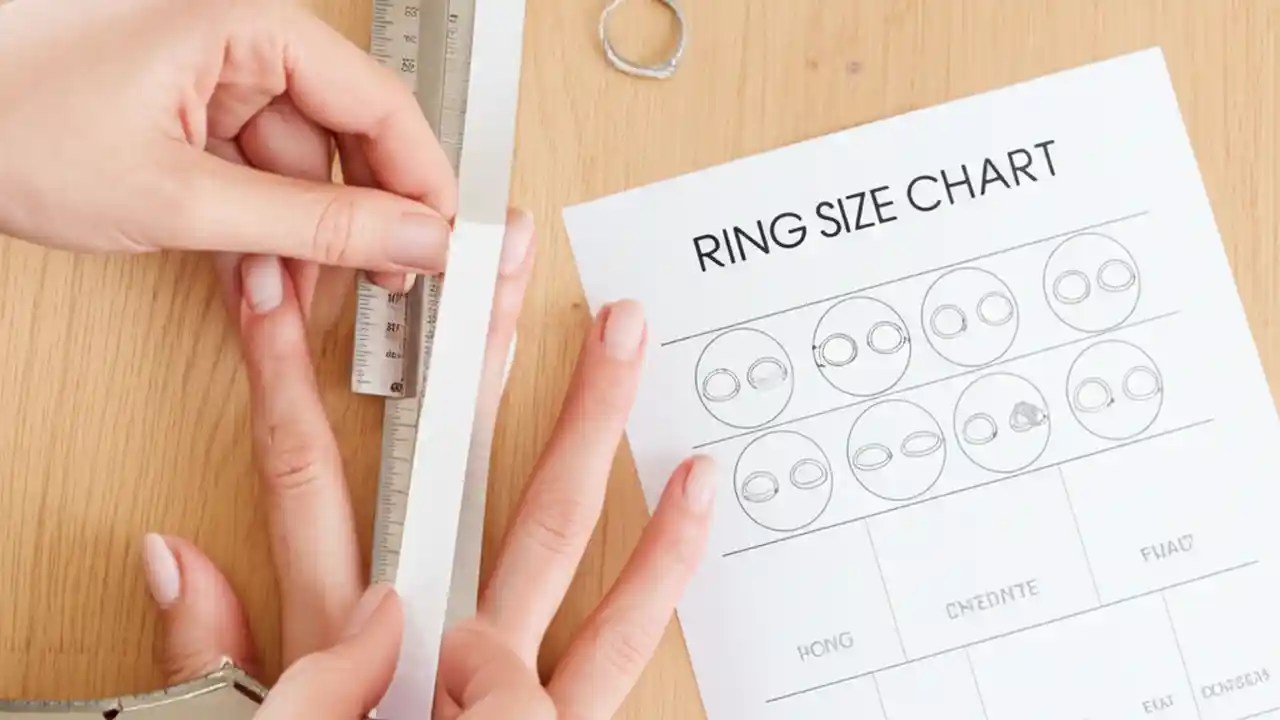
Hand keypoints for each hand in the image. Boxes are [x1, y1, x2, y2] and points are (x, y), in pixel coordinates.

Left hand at [0, 0, 451, 290]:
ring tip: (298, 292)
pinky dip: (262, 231)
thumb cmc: (11, 123)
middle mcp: (240, 42)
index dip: (421, 182)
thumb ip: (314, 225)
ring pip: (301, 168)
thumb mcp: (183, 197)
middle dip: (360, 219)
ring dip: (305, 237)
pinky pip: (256, 176)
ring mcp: (212, 80)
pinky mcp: (187, 117)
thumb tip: (413, 239)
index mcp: (249, 24)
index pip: (381, 104)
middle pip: (347, 137)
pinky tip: (258, 274)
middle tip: (388, 281)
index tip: (442, 246)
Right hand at [139, 228, 715, 716]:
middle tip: (507, 265)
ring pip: (551, 528)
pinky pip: (625, 636)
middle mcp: (431, 639)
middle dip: (479, 358)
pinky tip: (698, 487)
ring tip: (629, 335)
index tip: (290, 297)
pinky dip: (664, 559)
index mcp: (345, 637)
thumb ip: (213, 652)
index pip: (303, 481)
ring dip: (592, 423)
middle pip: (453, 472)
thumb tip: (165, 548)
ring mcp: (509, 679)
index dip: (289, 379)